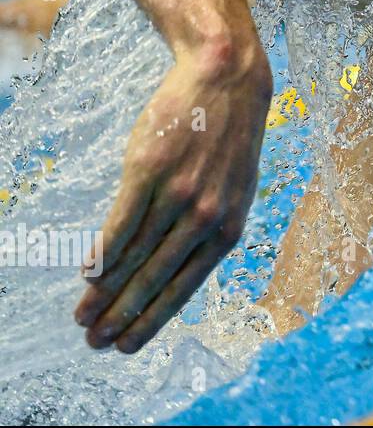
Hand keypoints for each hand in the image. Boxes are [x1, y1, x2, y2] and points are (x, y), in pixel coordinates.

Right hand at [75, 40, 271, 352]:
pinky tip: (86, 275)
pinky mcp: (148, 170)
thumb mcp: (235, 191)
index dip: (152, 320)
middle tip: (94, 343)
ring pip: (132, 257)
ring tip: (82, 316)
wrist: (227, 81)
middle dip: (122, 317)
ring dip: (103, 293)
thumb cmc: (227, 141)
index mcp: (228, 228)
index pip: (185, 288)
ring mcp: (176, 194)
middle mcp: (204, 217)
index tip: (127, 346)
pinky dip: (101, 254)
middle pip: (153, 280)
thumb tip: (178, 270)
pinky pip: (119, 223)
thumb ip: (210, 230)